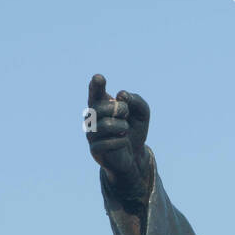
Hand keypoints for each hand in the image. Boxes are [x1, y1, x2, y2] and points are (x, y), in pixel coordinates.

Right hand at [85, 73, 150, 197]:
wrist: (135, 156)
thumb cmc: (134, 130)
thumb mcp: (142, 113)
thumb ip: (136, 100)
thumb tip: (121, 96)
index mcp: (100, 104)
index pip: (95, 93)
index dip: (96, 86)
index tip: (99, 78)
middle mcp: (92, 117)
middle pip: (99, 107)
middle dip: (118, 108)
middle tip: (126, 112)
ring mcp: (91, 134)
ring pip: (103, 125)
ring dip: (120, 126)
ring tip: (125, 129)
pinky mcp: (95, 150)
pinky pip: (106, 143)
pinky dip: (120, 142)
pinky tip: (123, 142)